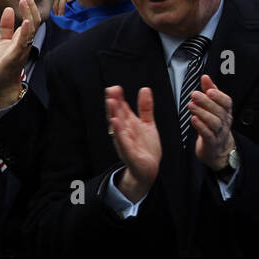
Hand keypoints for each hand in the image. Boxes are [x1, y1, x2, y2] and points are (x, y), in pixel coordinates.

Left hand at [0, 0, 40, 106]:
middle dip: (30, 6)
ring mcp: (22, 48)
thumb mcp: (3, 41)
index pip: (31, 18)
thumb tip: (8, 9)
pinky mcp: (15, 56)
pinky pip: (24, 42)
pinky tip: (24, 21)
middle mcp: (26, 42)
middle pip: (34, 20)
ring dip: (28, 14)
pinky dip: (25, 31)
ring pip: (31, 28)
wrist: (1, 84)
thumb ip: (6, 26)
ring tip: (24, 0)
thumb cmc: (4, 64)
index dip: (28, 5)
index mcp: (24, 38)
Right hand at [106, 85, 160, 202]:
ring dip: (113, 115)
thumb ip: (145, 107)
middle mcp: (124, 132)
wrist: (148, 170)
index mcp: (128, 124)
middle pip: (116, 115)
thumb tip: (145, 89)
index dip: (118, 98)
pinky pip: (123, 141)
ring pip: (117, 127)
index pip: (121, 109)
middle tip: (110, 90)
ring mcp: (125, 142)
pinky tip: (115, 123)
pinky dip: (119, 132)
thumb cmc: (145, 148)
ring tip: (110, 102)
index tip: (115, 87)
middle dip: (113, 103)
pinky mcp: (129, 153)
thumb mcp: (148, 124)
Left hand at [190, 73, 235, 171]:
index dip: (219, 95)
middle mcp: (225, 122)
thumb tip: (205, 77)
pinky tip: (194, 119)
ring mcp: (219, 133)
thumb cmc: (214, 125)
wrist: (217, 149)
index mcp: (226, 111)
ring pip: (214, 122)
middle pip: (219, 111)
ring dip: (202, 113)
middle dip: (206, 102)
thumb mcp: (213, 106)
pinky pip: (208, 134)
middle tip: (194, 95)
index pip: (227, 102)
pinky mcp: (212, 143)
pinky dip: (201, 126)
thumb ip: (210, 91)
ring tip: (191, 106)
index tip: (209, 90)